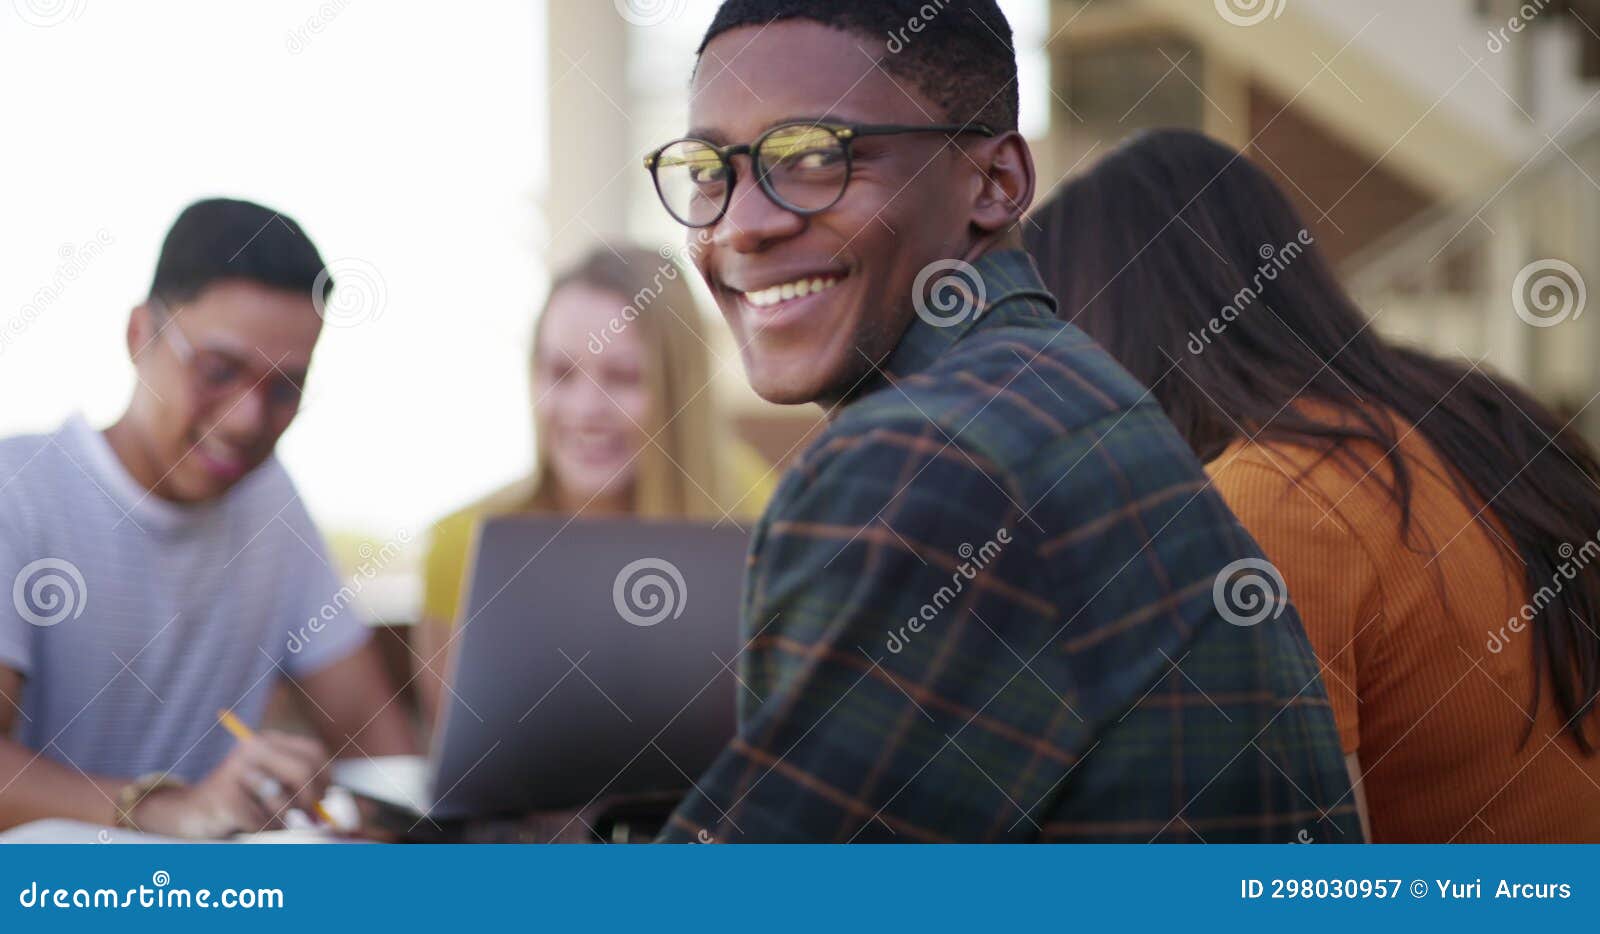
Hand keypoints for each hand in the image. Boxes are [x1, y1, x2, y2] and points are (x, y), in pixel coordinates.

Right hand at [132, 731, 330, 838]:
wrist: (189, 813)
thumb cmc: (242, 802)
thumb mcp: (274, 788)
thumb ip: (302, 792)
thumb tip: (327, 816)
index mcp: (267, 741)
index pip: (314, 753)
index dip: (326, 778)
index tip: (323, 799)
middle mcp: (251, 749)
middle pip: (303, 772)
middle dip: (312, 801)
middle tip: (309, 818)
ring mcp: (236, 771)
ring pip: (284, 802)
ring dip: (281, 820)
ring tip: (264, 818)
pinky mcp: (224, 797)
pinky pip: (262, 822)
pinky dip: (260, 829)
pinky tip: (243, 824)